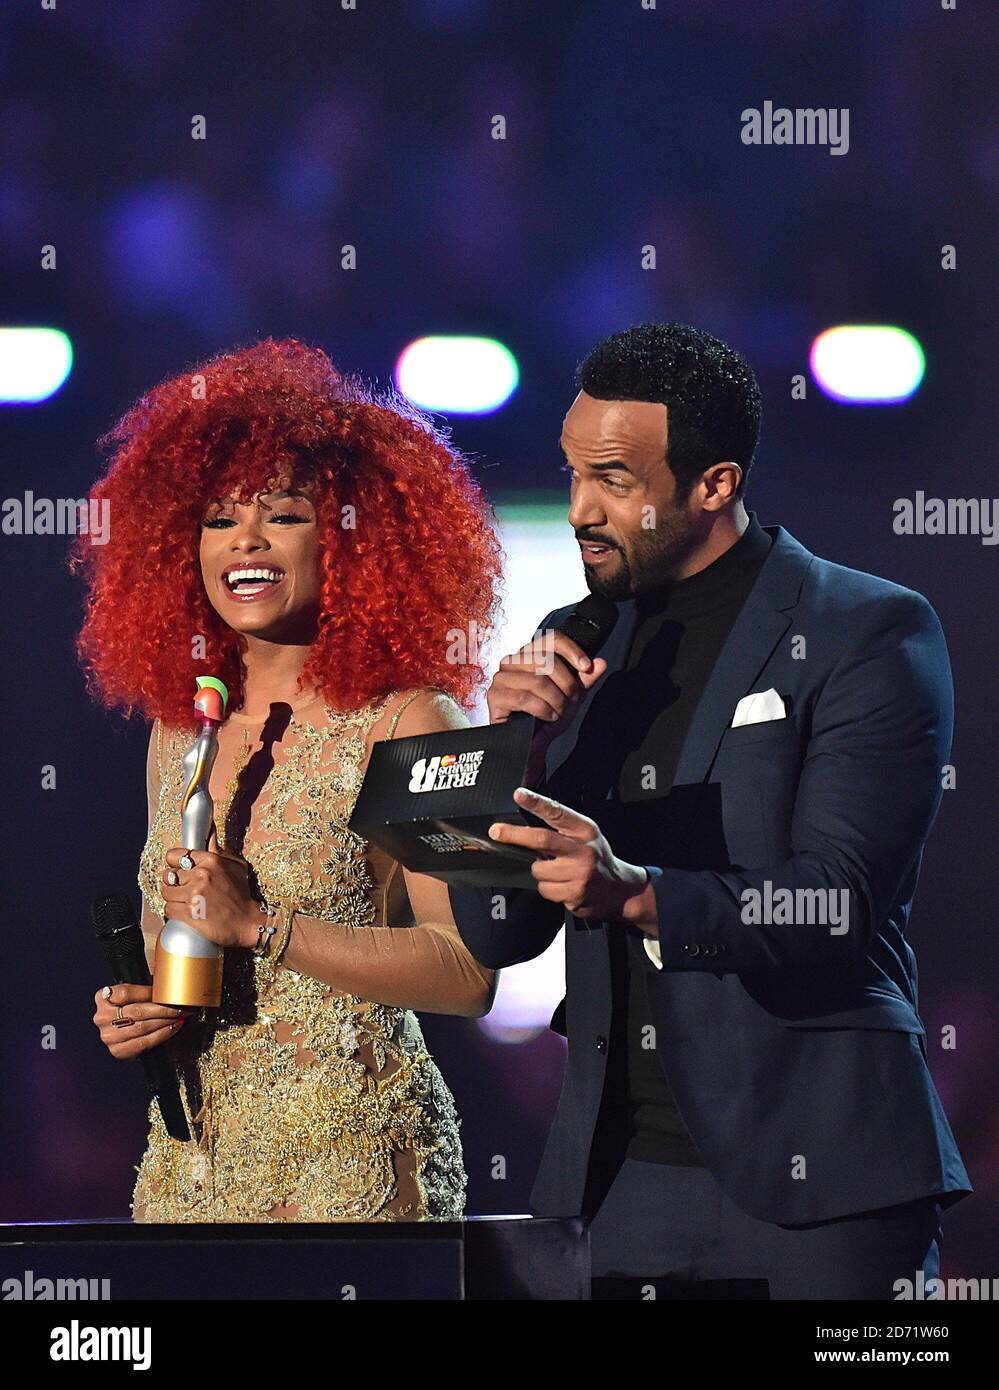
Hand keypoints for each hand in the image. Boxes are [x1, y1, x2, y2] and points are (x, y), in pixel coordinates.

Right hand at [93, 983, 191, 1059]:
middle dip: (164, 1009)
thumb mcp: (132, 994)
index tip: (167, 992)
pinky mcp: (117, 1050)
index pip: (126, 992)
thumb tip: (170, 983)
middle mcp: (102, 1017)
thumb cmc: (130, 1007)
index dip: (148, 992)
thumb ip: (145, 989)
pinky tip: (172, 1028)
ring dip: (165, 1022)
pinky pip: (143, 1043)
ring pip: (142, 1027)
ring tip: (180, 1017)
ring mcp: (108, 1035)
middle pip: (137, 1011)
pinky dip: (161, 1035)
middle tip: (181, 1007)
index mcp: (103, 997)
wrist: (122, 1030)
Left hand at [161, 830, 260, 948]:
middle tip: (183, 888)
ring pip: (166, 892)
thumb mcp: (235, 865)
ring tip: (183, 901)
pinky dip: (173, 911)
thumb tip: (209, 827)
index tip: (177, 869)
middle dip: (174, 883)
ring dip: (172, 898)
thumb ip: (217, 848)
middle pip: (168, 875)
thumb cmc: (241, 894)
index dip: (174, 863)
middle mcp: (201, 875)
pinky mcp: (189, 913)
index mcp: (210, 861)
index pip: (175, 855)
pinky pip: (168, 909)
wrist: (247, 921)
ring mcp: (194, 895)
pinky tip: (184, 911)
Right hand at [487, 631, 607, 743]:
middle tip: (571, 699)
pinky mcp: (495, 696)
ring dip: (555, 700)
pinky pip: (525, 697)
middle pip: (547, 660)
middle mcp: (513, 661)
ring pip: (537, 680)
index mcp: (530, 655)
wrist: (531, 745)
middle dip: (566, 683)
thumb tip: (600, 663)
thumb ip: (585, 679)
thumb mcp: (571, 696)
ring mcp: (501, 678)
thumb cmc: (546, 718)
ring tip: (558, 711)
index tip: (586, 667)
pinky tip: (547, 716)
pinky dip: (542, 709)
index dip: (572, 651)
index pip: (552, 639)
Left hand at [488, 787, 657, 930]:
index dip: (536, 802)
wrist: (620, 890)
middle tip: (495, 831)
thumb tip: (526, 827)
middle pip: (541, 839)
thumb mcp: (587, 836)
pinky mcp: (574, 895)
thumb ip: (563, 829)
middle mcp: (583, 850)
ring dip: (541, 872)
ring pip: (538, 870)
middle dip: (513, 835)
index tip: (519, 794)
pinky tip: (565, 886)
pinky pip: (545, 890)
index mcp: (585, 830)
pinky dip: (549, 888)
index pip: (557, 812)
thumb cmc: (596, 858)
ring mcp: (579, 874)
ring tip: (559, 872)